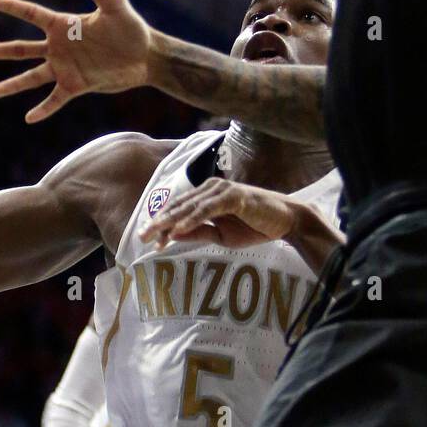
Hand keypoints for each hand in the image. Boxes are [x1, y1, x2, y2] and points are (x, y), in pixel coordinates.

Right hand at [0, 0, 151, 123]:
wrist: (146, 55)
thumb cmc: (132, 27)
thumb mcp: (114, 4)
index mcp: (65, 25)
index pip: (31, 14)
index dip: (12, 6)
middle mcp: (60, 46)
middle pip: (21, 49)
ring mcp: (66, 67)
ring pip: (32, 77)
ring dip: (13, 84)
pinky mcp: (77, 85)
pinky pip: (55, 99)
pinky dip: (43, 109)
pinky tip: (28, 118)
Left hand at [141, 178, 298, 250]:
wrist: (285, 221)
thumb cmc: (254, 226)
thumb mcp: (221, 235)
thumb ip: (198, 232)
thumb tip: (171, 234)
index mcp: (206, 195)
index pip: (179, 209)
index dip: (162, 223)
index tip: (147, 239)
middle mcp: (211, 188)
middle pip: (179, 205)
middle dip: (159, 221)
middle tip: (141, 236)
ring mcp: (222, 190)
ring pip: (190, 206)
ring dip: (171, 220)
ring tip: (155, 232)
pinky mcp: (234, 196)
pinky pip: (208, 209)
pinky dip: (192, 218)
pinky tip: (179, 228)